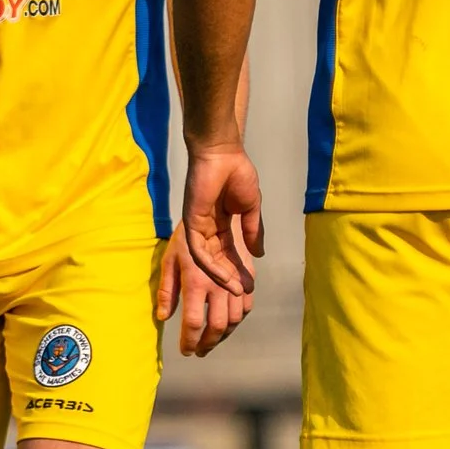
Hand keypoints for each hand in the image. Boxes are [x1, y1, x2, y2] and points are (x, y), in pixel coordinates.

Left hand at [154, 223, 251, 356]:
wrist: (217, 214)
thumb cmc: (185, 238)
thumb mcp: (169, 261)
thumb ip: (166, 291)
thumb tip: (163, 317)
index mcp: (195, 283)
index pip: (194, 323)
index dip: (190, 342)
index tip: (186, 351)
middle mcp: (218, 286)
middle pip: (216, 327)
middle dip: (207, 344)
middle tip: (198, 351)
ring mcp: (235, 283)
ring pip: (234, 320)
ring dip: (222, 335)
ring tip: (211, 341)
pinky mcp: (248, 278)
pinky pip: (246, 306)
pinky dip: (237, 320)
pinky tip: (227, 324)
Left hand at [180, 142, 263, 298]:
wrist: (223, 154)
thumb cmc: (237, 174)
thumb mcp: (251, 208)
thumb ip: (253, 231)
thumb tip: (258, 254)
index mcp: (222, 224)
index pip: (231, 252)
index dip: (240, 268)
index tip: (251, 284)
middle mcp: (208, 228)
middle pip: (218, 260)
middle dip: (230, 277)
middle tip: (243, 294)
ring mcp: (198, 226)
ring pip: (207, 259)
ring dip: (221, 276)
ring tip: (235, 290)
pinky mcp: (191, 223)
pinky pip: (199, 250)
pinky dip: (211, 265)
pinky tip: (223, 277)